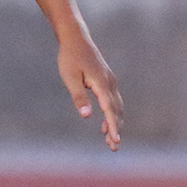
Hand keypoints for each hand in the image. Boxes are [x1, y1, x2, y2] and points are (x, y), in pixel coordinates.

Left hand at [57, 36, 123, 150]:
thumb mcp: (70, 78)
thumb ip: (79, 97)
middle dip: (115, 129)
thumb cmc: (69, 58)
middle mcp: (110, 83)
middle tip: (113, 147)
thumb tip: (87, 116)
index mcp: (101, 83)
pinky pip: (113, 101)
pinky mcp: (107, 81)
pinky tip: (103, 125)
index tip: (115, 141)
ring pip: (116, 107)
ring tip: (109, 141)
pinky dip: (111, 114)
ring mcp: (110, 81)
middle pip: (116, 111)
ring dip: (114, 123)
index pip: (109, 110)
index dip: (112, 127)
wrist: (75, 38)